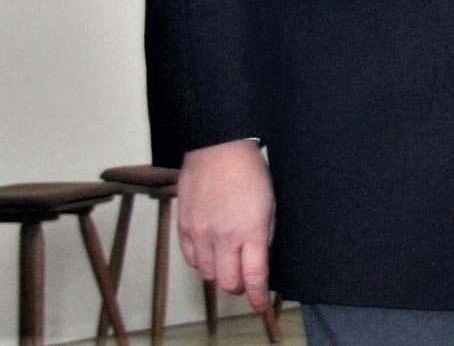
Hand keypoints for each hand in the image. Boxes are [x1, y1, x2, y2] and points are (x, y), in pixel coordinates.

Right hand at [178, 139, 274, 310]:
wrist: (218, 147)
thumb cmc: (250, 172)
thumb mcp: (269, 203)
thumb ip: (264, 234)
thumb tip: (260, 259)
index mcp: (250, 230)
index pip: (253, 277)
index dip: (257, 297)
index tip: (261, 306)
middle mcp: (223, 236)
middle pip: (228, 283)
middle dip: (239, 287)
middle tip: (246, 280)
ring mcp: (200, 233)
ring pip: (207, 274)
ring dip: (220, 273)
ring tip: (228, 260)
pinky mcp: (184, 227)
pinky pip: (191, 259)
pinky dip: (201, 262)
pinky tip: (211, 251)